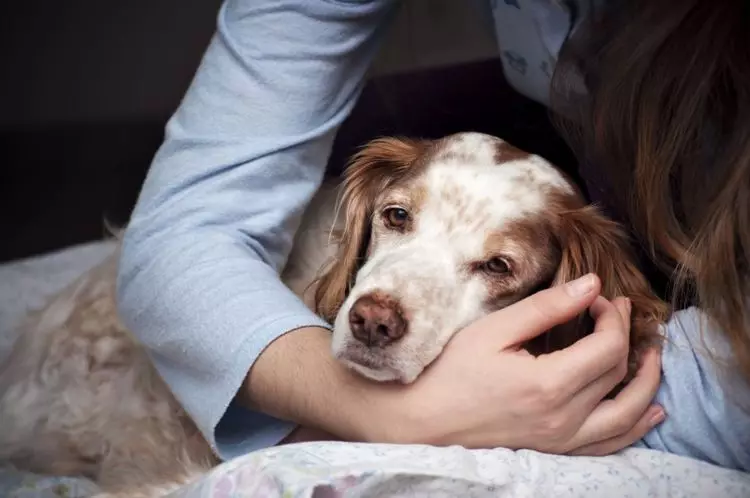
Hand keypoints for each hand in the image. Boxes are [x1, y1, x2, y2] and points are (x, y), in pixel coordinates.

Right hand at [387, 274, 663, 455]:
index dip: (613, 317)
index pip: (608, 347)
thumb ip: (546, 308)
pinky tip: (649, 414)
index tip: (599, 298)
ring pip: (626, 415)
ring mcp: (561, 439)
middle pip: (618, 375)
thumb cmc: (450, 371)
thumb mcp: (494, 330)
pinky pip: (609, 443)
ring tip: (652, 359)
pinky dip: (635, 427)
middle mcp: (563, 417)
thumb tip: (590, 284)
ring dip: (646, 384)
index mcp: (549, 384)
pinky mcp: (554, 449)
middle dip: (627, 338)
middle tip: (619, 312)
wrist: (422, 420)